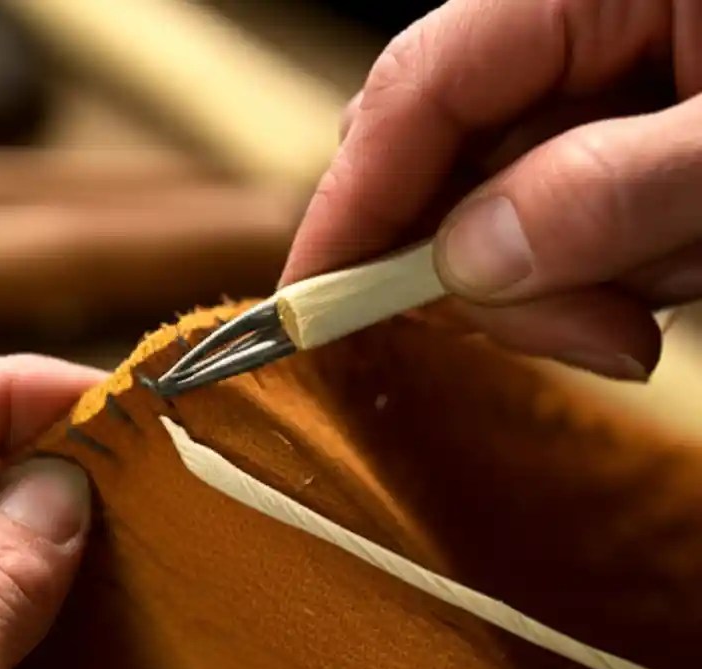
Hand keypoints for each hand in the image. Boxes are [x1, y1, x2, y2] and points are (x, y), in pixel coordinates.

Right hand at [284, 0, 701, 379]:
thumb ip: (610, 191)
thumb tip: (467, 264)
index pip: (416, 88)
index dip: (351, 202)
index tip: (308, 307)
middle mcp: (570, 30)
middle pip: (445, 162)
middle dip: (493, 269)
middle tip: (602, 334)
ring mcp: (602, 86)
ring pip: (504, 211)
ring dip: (577, 280)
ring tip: (688, 269)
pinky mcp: (626, 138)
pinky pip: (566, 221)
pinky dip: (615, 267)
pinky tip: (688, 249)